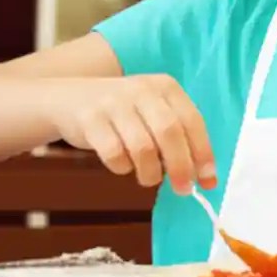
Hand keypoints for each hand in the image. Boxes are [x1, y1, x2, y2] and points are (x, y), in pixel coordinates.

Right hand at [50, 74, 216, 194]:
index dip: (203, 153)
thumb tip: (202, 177)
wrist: (67, 99)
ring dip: (149, 172)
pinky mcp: (90, 118)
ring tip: (147, 178)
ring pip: (143, 147)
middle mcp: (141, 89)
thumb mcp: (151, 113)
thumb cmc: (120, 113)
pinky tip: (121, 165)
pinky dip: (121, 167)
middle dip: (180, 167)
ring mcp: (114, 102)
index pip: (192, 121)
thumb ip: (176, 138)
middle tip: (182, 189)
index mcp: (165, 86)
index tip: (208, 180)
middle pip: (170, 133)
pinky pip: (114, 154)